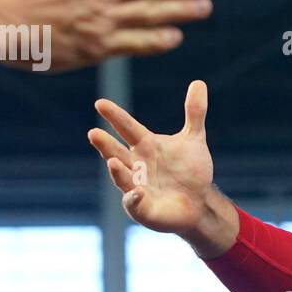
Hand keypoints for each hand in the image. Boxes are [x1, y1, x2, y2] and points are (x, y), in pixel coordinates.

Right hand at [88, 80, 218, 237]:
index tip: (100, 103)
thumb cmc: (190, 170)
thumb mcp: (194, 139)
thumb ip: (194, 112)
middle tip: (93, 133)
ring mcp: (137, 187)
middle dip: (105, 145)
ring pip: (123, 178)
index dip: (115, 116)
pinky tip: (137, 193)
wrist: (198, 201)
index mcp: (146, 146)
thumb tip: (199, 82)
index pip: (127, 127)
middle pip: (116, 152)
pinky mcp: (143, 208)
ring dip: (117, 171)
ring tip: (112, 162)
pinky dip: (134, 198)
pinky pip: (135, 203)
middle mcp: (136, 165)